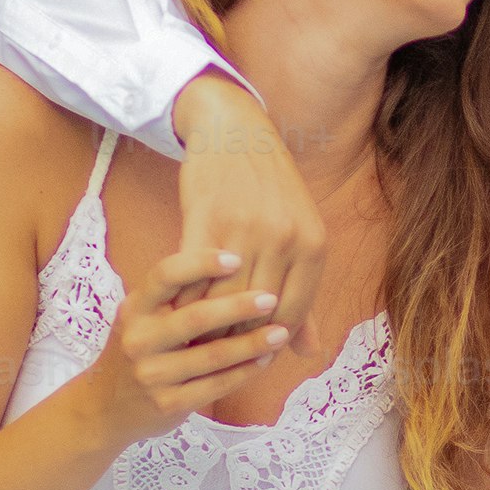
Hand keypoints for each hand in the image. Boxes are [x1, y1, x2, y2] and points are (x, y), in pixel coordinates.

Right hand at [89, 244, 286, 440]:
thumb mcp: (142, 318)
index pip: (166, 275)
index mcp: (134, 309)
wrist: (104, 408)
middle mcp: (139, 339)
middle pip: (196, 316)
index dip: (201, 262)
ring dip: (252, 343)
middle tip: (271, 297)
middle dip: (239, 305)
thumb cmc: (138, 351)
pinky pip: (216, 385)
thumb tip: (234, 260)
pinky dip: (245, 372)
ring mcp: (152, 374)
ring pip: (213, 355)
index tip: (236, 257)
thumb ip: (175, 296)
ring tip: (281, 332)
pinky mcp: (168, 404)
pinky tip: (264, 360)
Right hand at [171, 72, 324, 346]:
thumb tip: (309, 351)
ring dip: (206, 325)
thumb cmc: (270, 188)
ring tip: (192, 343)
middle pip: (257, 312)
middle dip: (234, 340)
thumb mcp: (299, 234)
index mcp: (313, 244)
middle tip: (212, 357)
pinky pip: (195, 275)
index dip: (268, 341)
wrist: (234, 132)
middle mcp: (284, 238)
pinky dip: (185, 298)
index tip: (248, 356)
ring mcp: (245, 228)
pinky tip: (176, 311)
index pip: (292, 314)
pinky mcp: (207, 219)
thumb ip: (303, 294)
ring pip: (224, 298)